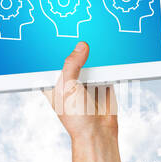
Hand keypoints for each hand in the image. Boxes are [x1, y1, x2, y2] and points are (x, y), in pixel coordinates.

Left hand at [42, 41, 120, 161]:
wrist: (99, 133)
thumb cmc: (76, 118)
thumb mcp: (67, 88)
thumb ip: (72, 65)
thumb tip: (81, 46)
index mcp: (54, 81)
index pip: (51, 58)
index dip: (52, 45)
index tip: (56, 30)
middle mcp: (70, 78)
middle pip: (72, 55)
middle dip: (76, 45)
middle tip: (81, 28)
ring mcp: (87, 79)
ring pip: (90, 58)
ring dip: (95, 51)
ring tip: (97, 37)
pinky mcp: (103, 80)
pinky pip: (106, 65)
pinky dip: (108, 59)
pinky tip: (110, 50)